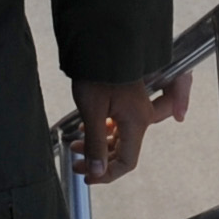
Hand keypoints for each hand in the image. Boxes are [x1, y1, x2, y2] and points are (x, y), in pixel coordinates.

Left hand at [69, 72, 190, 184]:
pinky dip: (103, 131)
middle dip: (101, 161)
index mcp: (137, 121)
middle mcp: (141, 116)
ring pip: (121, 138)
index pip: (128, 161)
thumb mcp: (91, 109)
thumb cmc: (97, 71)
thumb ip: (95, 142)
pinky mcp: (128, 100)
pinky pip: (119, 124)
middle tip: (77, 163)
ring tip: (76, 146)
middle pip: (125, 151)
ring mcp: (136, 108)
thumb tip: (97, 172)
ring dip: (100, 146)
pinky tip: (86, 128)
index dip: (108, 174)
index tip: (88, 177)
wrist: (100, 41)